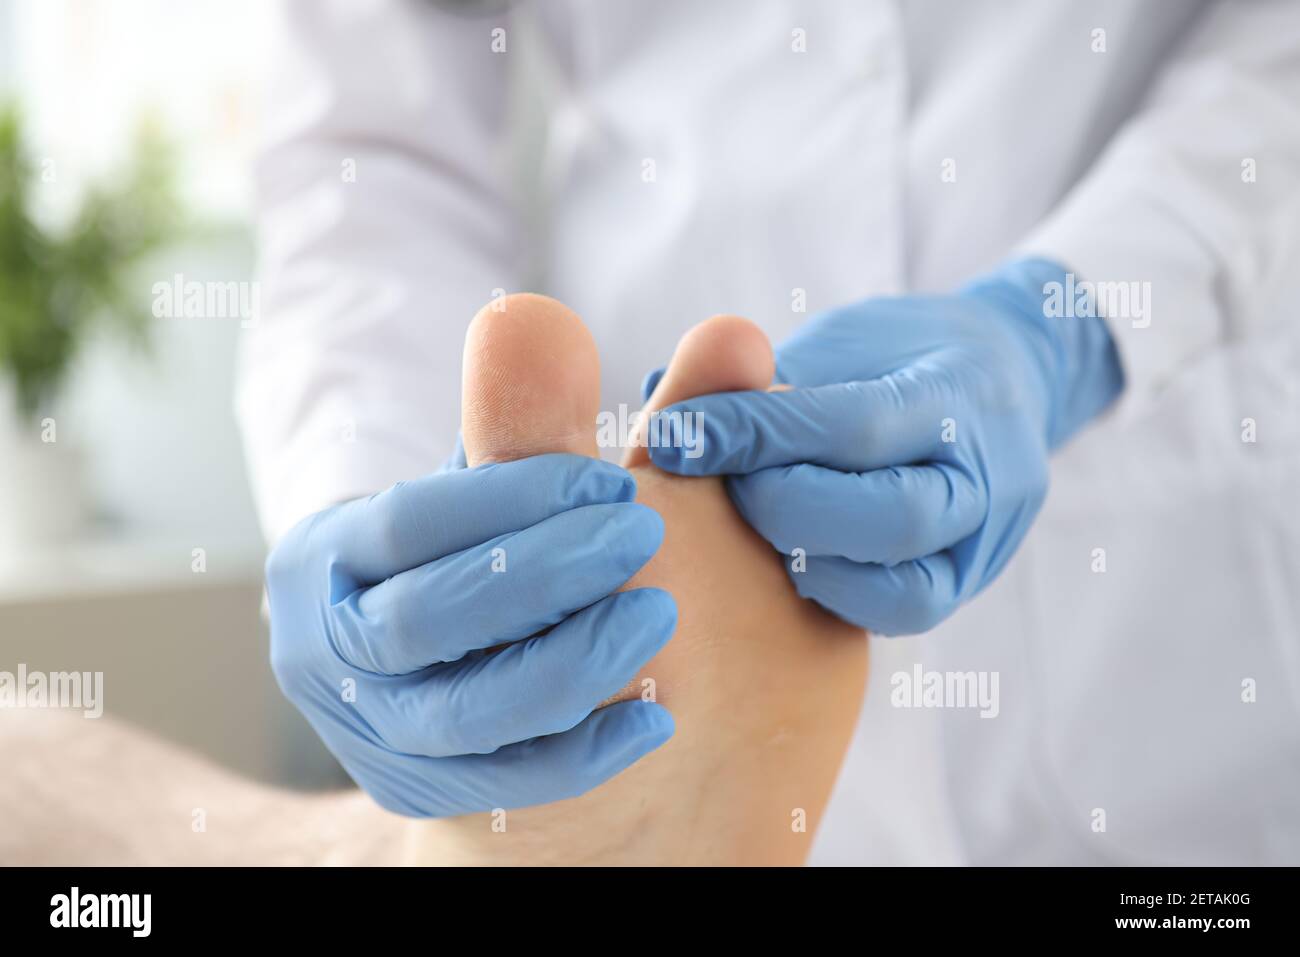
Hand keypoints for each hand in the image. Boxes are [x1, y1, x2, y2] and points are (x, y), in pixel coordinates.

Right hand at [266, 453, 675, 816]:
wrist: (393, 647)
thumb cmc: (449, 547)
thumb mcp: (469, 481)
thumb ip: (512, 412)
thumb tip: (545, 320)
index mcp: (324, 558)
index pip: (406, 524)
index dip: (509, 498)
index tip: (606, 480)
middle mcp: (325, 653)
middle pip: (425, 623)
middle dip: (541, 578)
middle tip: (640, 536)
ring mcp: (368, 733)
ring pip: (463, 714)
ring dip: (569, 662)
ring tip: (657, 613)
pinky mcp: (418, 789)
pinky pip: (503, 785)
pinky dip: (581, 752)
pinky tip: (657, 715)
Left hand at [644, 259, 1122, 634]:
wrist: (1004, 376)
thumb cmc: (897, 355)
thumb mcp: (840, 338)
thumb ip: (763, 373)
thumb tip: (654, 394)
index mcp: (958, 392)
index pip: (853, 423)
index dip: (756, 431)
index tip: (676, 432)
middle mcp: (987, 476)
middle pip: (890, 516)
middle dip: (782, 505)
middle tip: (718, 484)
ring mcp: (986, 542)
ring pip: (905, 587)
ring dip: (807, 560)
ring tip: (751, 525)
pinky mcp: (967, 584)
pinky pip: (905, 613)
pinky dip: (836, 593)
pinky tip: (788, 560)